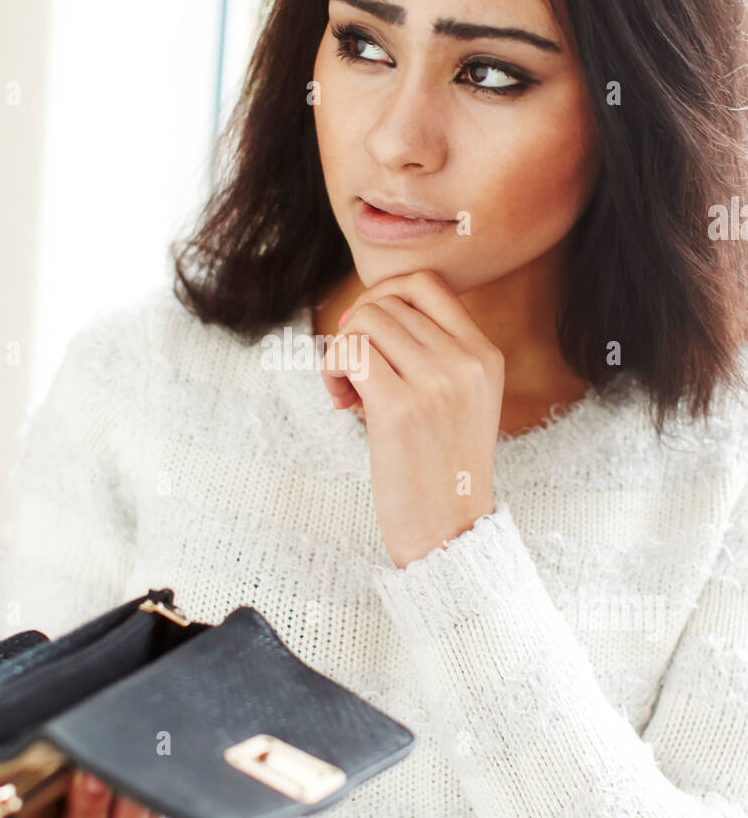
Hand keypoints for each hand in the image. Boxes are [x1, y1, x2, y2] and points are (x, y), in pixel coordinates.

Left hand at [321, 269, 504, 567]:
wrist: (449, 532)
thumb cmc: (441, 470)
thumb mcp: (460, 401)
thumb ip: (432, 354)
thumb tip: (365, 314)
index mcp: (485, 355)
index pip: (426, 285)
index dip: (384, 295)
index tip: (367, 333)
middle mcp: (466, 361)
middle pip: (387, 304)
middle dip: (357, 333)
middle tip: (353, 376)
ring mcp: (436, 382)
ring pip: (365, 323)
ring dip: (342, 352)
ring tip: (348, 393)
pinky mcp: (400, 408)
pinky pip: (349, 353)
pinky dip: (333, 369)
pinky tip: (342, 402)